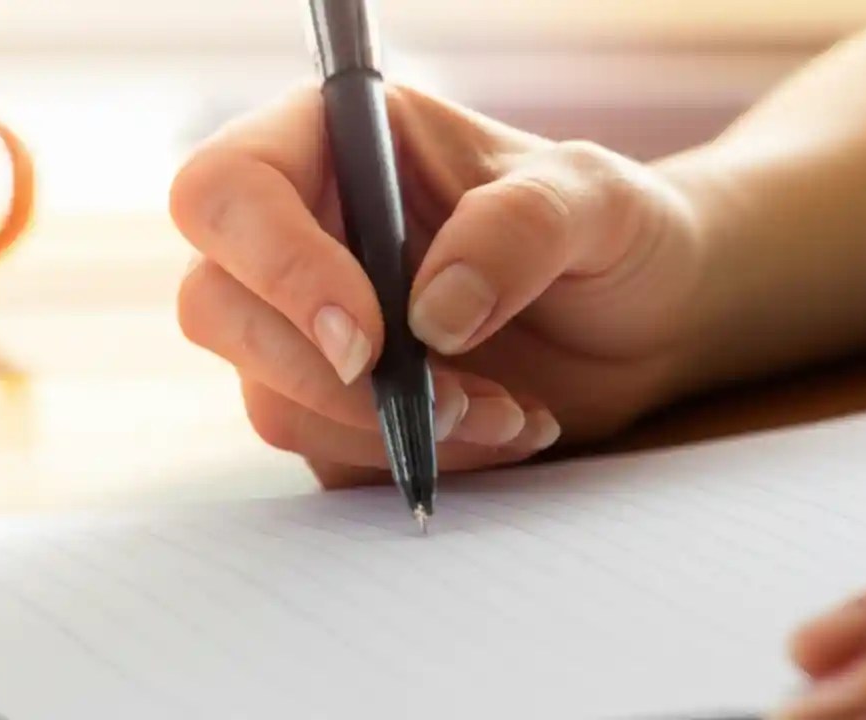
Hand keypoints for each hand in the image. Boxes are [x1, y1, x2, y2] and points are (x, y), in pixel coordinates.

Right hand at [170, 85, 703, 483]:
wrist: (648, 321)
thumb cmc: (617, 231)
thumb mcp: (595, 201)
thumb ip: (519, 228)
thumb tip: (428, 317)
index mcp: (340, 144)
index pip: (230, 189)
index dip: (278, 267)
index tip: (369, 337)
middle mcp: (307, 232)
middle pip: (216, 307)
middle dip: (329, 378)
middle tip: (446, 401)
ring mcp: (314, 326)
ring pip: (271, 398)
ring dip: (386, 430)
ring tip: (506, 412)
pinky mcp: (340, 404)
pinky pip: (329, 454)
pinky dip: (409, 463)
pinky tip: (498, 431)